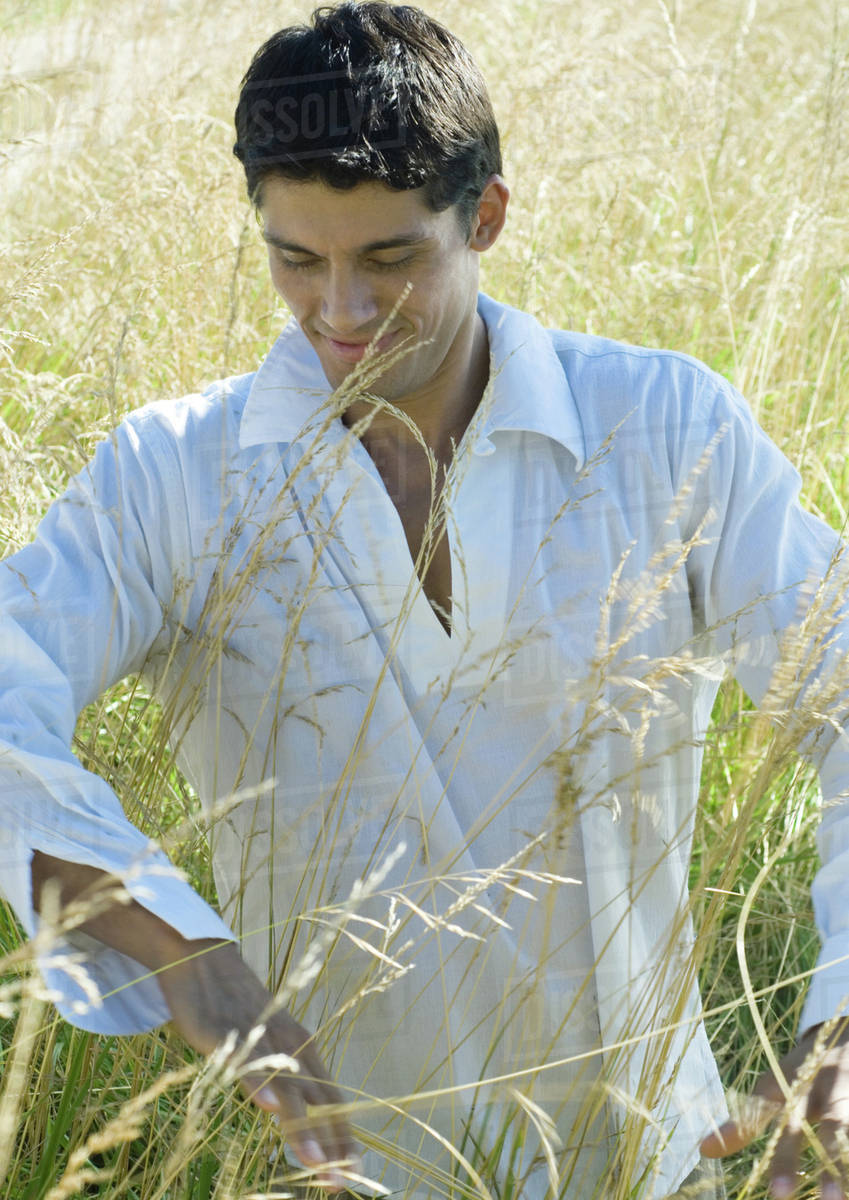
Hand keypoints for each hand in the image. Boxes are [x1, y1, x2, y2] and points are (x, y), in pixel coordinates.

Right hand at [31, 854, 357, 1191]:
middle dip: (329, 1142)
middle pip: (316, 1098)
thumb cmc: (237, 1009)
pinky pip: (245, 1060)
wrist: (202, 960)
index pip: (330, 1100)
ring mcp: (260, 1038)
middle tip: (340, 1183)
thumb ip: (283, 1078)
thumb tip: (295, 1118)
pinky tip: (266, 1106)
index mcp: (303, 1049)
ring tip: (312, 1161)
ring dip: (300, 1124)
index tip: (352, 1177)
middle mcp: (289, 1044)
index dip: (341, 1138)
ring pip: (286, 1085)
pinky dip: (258, 1082)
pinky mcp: (227, 1034)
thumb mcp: (266, 1045)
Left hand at [701, 1022, 848, 1198]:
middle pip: (796, 1120)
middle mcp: (811, 1083)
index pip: (756, 1103)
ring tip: (837, 1198)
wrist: (848, 1034)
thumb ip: (746, 1121)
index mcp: (784, 1079)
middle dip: (789, 1156)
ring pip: (840, 1128)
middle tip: (779, 1194)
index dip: (737, 1128)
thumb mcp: (776, 1086)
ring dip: (839, 1166)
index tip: (709, 1152)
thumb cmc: (804, 1071)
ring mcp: (844, 1091)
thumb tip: (705, 1151)